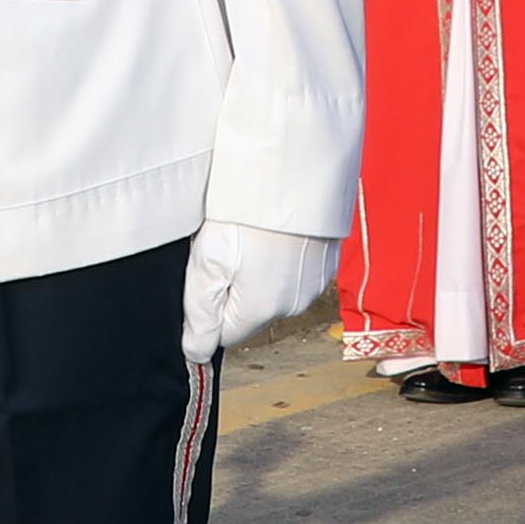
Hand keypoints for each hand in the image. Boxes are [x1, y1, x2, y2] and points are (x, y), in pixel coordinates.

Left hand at [177, 223, 339, 362]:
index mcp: (260, 309)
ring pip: (274, 292)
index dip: (209, 306)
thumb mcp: (207, 262)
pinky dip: (284, 258)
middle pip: (251, 313)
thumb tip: (196, 352)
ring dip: (261, 272)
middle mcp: (293, 305)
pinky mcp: (328, 262)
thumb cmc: (248, 211)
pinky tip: (276, 232)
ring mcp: (315, 284)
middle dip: (236, 287)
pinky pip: (297, 273)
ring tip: (254, 235)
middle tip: (229, 248)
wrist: (294, 171)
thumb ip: (200, 314)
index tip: (208, 272)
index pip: (225, 334)